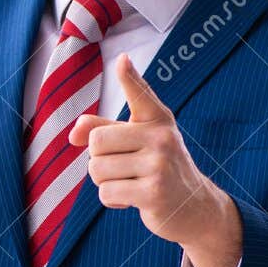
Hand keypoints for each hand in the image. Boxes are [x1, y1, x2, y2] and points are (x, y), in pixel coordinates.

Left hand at [69, 55, 241, 266]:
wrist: (194, 207)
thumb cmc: (158, 169)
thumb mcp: (136, 143)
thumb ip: (103, 130)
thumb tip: (72, 134)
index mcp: (156, 120)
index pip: (140, 94)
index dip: (128, 76)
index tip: (122, 59)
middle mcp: (161, 137)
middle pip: (95, 143)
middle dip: (98, 160)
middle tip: (122, 168)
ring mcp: (159, 164)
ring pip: (97, 170)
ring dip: (105, 182)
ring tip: (130, 183)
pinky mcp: (154, 192)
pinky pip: (106, 193)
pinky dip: (112, 201)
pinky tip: (132, 199)